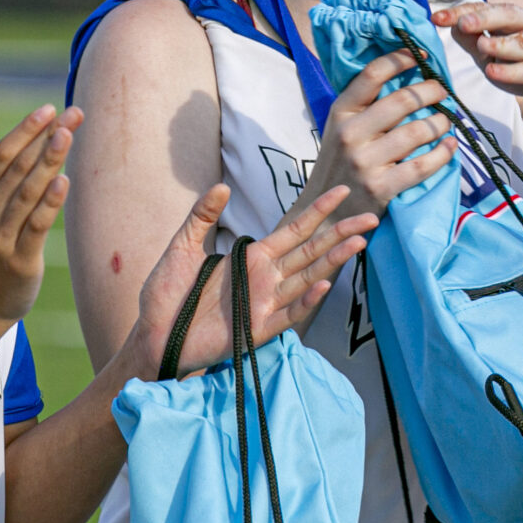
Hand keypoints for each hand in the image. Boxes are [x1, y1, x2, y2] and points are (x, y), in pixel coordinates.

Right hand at [0, 104, 80, 324]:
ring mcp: (1, 237)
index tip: (49, 108)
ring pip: (28, 192)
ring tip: (67, 135)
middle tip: (72, 112)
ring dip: (48, 162)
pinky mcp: (19, 259)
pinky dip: (49, 203)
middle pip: (18, 168)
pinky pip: (36, 226)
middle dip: (45, 138)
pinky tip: (64, 181)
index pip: (1, 155)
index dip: (25, 130)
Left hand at [128, 183, 377, 377]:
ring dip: (333, 261)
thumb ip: (202, 217)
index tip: (342, 192)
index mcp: (253, 257)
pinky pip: (288, 314)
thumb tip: (222, 186)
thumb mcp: (182, 247)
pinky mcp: (256, 329)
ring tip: (359, 242)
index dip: (318, 211)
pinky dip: (306, 301)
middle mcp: (266, 278)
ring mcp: (265, 303)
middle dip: (340, 233)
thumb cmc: (167, 295)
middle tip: (371, 216)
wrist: (152, 335)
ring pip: (307, 278)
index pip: (295, 230)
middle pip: (312, 251)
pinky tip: (324, 284)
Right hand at [299, 49, 458, 219]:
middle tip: (443, 92)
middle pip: (402, 100)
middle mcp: (350, 133)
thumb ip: (366, 105)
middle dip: (431, 91)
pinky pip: (422, 165)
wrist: (326, 211)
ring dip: (440, 122)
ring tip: (446, 120)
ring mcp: (365, 162)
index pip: (372, 74)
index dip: (401, 59)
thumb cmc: (341, 163)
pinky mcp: (380, 188)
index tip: (422, 57)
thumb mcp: (342, 127)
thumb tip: (409, 73)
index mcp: (340, 111)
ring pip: (417, 132)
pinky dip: (443, 153)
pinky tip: (450, 146)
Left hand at [434, 1, 522, 121]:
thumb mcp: (493, 58)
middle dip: (485, 17)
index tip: (436, 19)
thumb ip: (474, 42)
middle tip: (463, 24)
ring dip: (502, 43)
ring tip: (482, 46)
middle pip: (509, 14)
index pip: (486, 9)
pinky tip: (494, 72)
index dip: (462, 12)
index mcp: (517, 18)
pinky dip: (514, 71)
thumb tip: (452, 27)